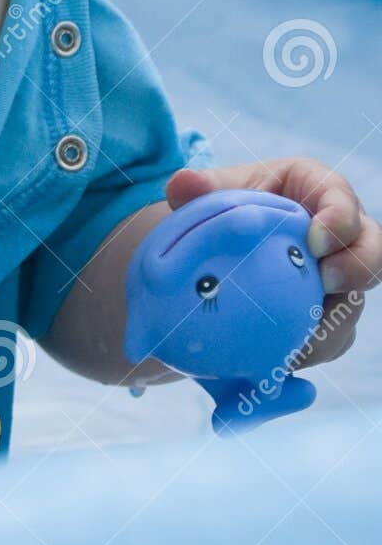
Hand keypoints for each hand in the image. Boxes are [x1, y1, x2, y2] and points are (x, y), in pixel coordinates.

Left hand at [167, 159, 381, 364]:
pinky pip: (330, 340)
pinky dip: (308, 351)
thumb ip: (204, 187)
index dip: (339, 220)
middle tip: (327, 282)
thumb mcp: (220, 191)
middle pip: (371, 253)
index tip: (315, 240)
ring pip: (352, 305)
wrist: (224, 248)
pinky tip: (278, 362)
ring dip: (330, 323)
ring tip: (297, 338)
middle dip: (357, 269)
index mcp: (319, 193)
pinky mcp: (328, 318)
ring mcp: (339, 281)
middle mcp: (341, 237)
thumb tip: (182, 183)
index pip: (341, 200)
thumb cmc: (232, 205)